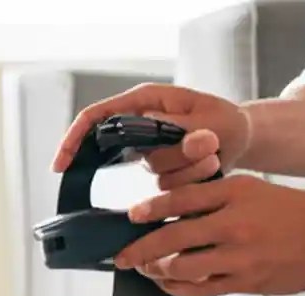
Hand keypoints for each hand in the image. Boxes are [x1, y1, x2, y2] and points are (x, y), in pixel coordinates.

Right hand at [52, 83, 252, 188]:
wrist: (243, 138)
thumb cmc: (226, 120)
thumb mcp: (208, 120)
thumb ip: (186, 132)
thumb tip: (173, 135)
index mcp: (145, 100)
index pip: (95, 117)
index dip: (73, 140)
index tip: (61, 166)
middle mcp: (143, 124)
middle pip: (128, 151)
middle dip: (167, 160)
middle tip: (204, 152)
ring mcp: (151, 149)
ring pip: (154, 173)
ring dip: (187, 170)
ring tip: (216, 154)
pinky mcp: (162, 169)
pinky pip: (167, 186)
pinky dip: (193, 180)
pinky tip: (212, 165)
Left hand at [118, 175, 304, 295]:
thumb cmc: (293, 212)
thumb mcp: (255, 191)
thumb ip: (217, 200)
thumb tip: (172, 215)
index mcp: (235, 192)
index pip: (181, 198)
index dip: (151, 209)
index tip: (132, 216)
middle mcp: (235, 222)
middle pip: (173, 236)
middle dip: (139, 249)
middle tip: (120, 257)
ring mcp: (240, 254)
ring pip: (182, 267)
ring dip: (157, 271)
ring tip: (145, 270)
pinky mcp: (247, 280)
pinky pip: (202, 288)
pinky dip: (178, 287)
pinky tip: (167, 284)